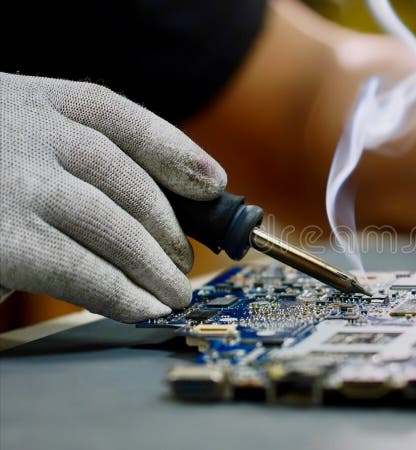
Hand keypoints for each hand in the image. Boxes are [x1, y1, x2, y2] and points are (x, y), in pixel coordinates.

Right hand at [0, 73, 226, 321]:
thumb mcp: (10, 134)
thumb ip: (67, 153)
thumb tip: (159, 205)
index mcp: (33, 98)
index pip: (121, 116)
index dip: (174, 150)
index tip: (211, 183)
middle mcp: (24, 130)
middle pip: (125, 178)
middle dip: (166, 227)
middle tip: (183, 261)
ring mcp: (12, 182)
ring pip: (111, 224)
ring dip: (152, 265)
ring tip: (172, 292)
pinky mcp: (0, 238)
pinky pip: (78, 268)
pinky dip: (120, 292)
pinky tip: (143, 307)